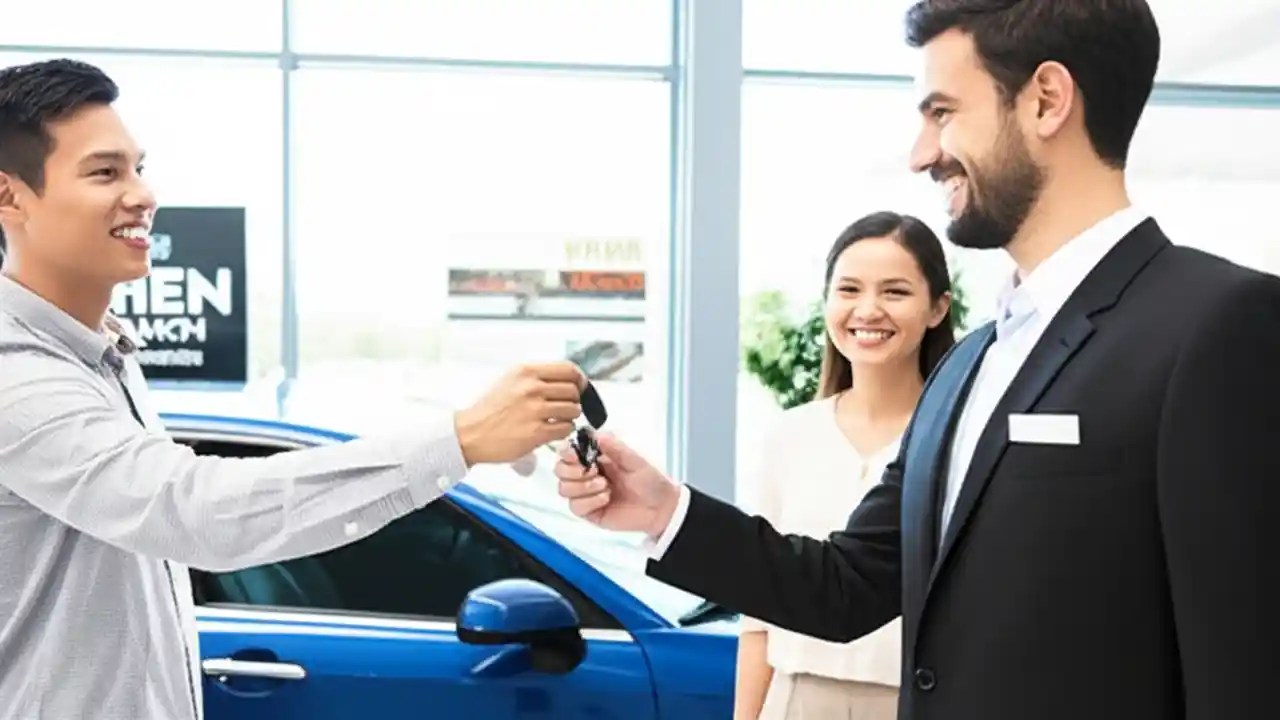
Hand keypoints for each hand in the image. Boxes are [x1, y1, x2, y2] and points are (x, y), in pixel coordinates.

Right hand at [454, 362, 585, 466]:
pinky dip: (563, 430)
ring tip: (555, 419)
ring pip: (573, 410)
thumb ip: (537, 377)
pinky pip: (566, 428)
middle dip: (573, 400)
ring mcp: (535, 410)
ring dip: (569, 417)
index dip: (579, 379)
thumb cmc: (490, 409)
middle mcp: (532, 387)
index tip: (579, 387)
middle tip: (563, 407)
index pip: (569, 369)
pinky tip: (551, 430)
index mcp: (526, 371)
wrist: (470, 434)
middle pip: (574, 390)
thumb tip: (569, 379)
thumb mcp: (511, 380)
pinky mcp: (537, 432)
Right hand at [555, 433, 680, 538]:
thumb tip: (595, 434)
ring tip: (605, 486)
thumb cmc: (650, 480)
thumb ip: (615, 447)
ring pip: (564, 489)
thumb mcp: (634, 459)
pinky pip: (575, 507)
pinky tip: (605, 499)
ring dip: (583, 486)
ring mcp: (586, 494)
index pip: (568, 452)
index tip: (574, 454)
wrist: (661, 507)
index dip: (565, 451)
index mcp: (595, 458)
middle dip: (573, 470)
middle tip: (595, 471)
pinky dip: (589, 501)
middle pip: (559, 470)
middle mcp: (586, 474)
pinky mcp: (589, 512)